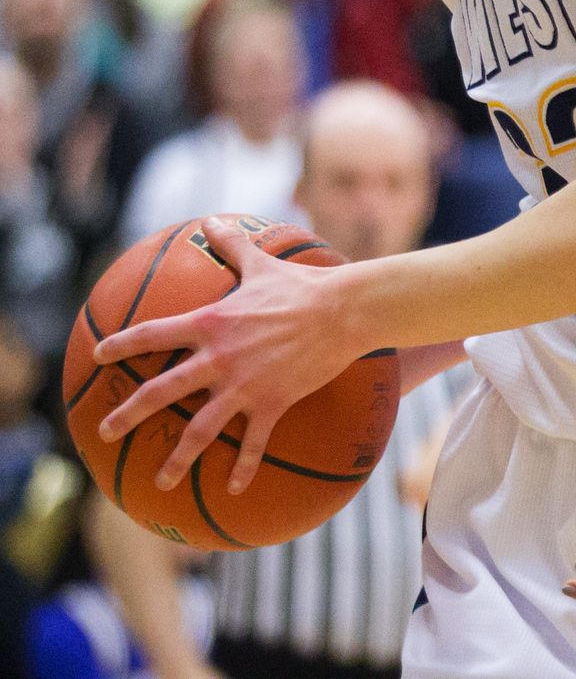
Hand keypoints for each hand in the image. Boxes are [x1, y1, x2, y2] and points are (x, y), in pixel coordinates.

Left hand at [93, 216, 355, 494]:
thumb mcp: (261, 262)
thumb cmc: (301, 284)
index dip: (122, 344)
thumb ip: (231, 246)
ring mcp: (242, 385)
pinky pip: (253, 444)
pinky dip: (242, 469)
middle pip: (161, 391)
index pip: (153, 334)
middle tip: (104, 431)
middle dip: (128, 413)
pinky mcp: (270, 403)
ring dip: (177, 458)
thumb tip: (211, 221)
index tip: (99, 356)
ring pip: (199, 430)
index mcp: (211, 324)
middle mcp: (218, 358)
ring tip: (160, 481)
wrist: (342, 310)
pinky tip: (233, 489)